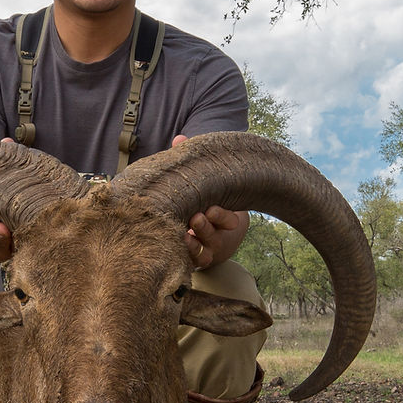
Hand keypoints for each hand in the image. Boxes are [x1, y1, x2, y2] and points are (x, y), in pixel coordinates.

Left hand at [172, 134, 248, 268]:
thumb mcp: (202, 185)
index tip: (212, 208)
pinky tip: (171, 245)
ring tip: (182, 233)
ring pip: (202, 253)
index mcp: (224, 218)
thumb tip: (179, 139)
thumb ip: (193, 165)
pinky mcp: (191, 261)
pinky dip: (182, 255)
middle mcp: (216, 236)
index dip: (223, 217)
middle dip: (206, 228)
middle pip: (215, 236)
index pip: (230, 220)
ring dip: (193, 244)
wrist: (199, 232)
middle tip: (196, 217)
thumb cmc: (202, 200)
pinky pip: (189, 263)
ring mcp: (204, 251)